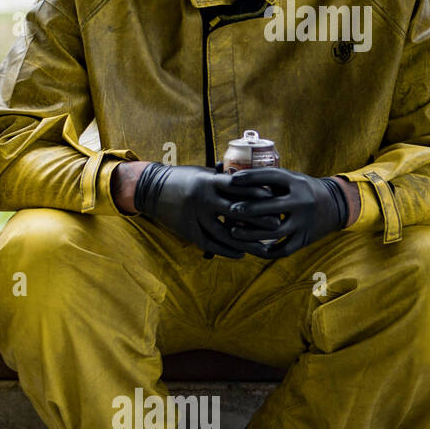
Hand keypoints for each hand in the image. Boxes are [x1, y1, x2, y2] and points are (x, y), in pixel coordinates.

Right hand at [132, 163, 278, 258]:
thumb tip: (254, 182)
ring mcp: (194, 216)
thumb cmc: (183, 178)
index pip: (239, 188)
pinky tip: (240, 254)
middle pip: (235, 212)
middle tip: (277, 225)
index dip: (258, 194)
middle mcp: (202, 199)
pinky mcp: (187, 230)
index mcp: (208, 181)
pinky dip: (225, 250)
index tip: (276, 200)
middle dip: (258, 219)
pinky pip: (209, 243)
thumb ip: (226, 179)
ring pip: (224, 233)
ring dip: (245, 242)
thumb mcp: (204, 173)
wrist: (152, 189)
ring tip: (263, 248)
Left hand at [224, 168, 348, 258]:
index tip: (232, 180)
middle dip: (248, 209)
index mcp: (297, 183)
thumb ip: (266, 178)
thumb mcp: (291, 178)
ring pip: (274, 232)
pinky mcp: (305, 238)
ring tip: (233, 231)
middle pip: (272, 207)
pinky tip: (250, 248)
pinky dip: (266, 251)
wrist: (336, 205)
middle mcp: (303, 201)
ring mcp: (305, 222)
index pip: (272, 177)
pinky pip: (283, 249)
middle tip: (230, 210)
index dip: (251, 177)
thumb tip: (231, 173)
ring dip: (251, 233)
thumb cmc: (302, 189)